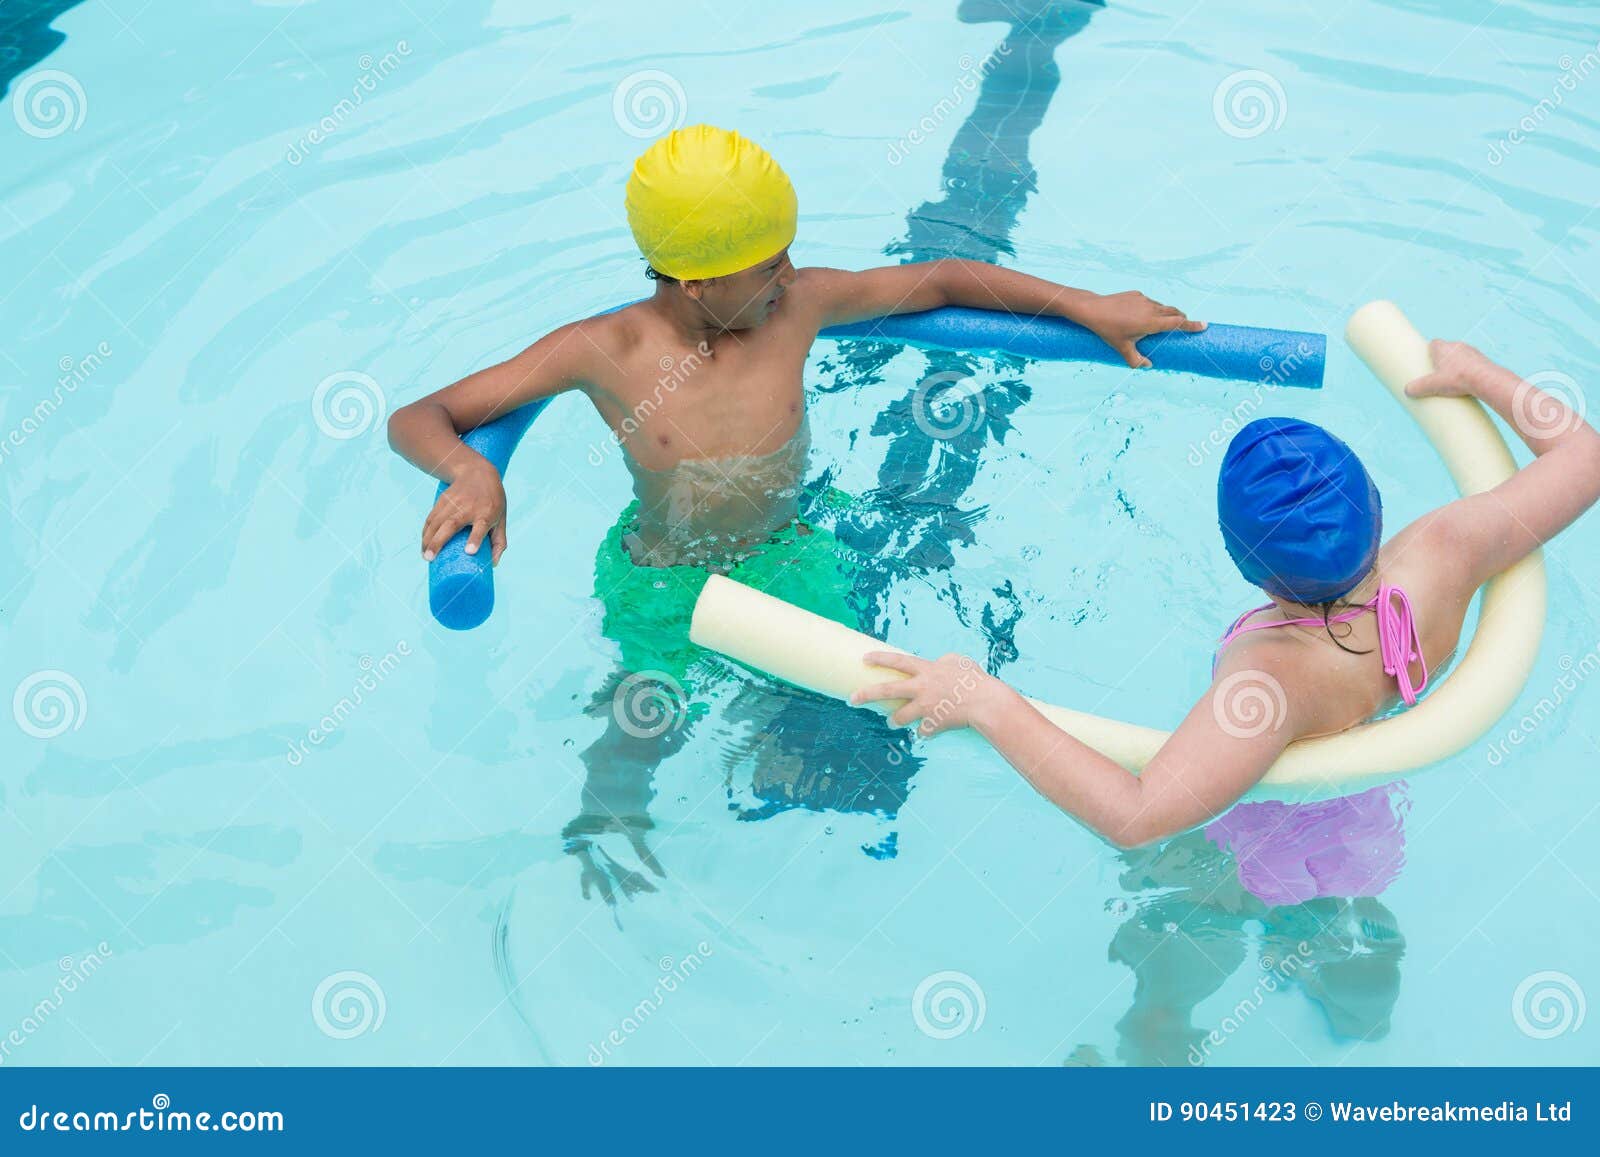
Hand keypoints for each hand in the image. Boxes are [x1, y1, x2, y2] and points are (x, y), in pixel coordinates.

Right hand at [421, 461, 506, 563]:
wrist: (477, 472)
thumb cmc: (492, 501)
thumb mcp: (501, 518)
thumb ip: (499, 541)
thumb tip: (493, 564)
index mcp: (486, 513)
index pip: (481, 526)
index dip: (475, 539)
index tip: (470, 551)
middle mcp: (468, 507)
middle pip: (451, 525)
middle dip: (439, 541)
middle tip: (429, 558)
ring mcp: (453, 503)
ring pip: (437, 521)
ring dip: (428, 538)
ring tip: (425, 555)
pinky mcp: (442, 501)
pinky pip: (431, 518)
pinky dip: (426, 531)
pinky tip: (423, 543)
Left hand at [849, 651, 1006, 736]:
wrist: (985, 702)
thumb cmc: (974, 679)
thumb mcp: (958, 661)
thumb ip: (943, 661)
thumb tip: (939, 663)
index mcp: (926, 670)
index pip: (897, 661)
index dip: (879, 659)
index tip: (863, 659)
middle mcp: (921, 688)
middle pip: (887, 691)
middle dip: (866, 695)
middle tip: (852, 700)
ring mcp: (925, 708)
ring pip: (900, 717)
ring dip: (894, 720)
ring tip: (892, 722)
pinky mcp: (932, 725)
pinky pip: (924, 731)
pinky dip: (926, 732)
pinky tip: (930, 731)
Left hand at [1074, 290, 1205, 369]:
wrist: (1094, 310)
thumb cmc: (1108, 330)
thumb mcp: (1122, 348)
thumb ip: (1136, 360)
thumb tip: (1147, 366)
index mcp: (1152, 323)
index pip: (1177, 323)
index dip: (1192, 325)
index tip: (1204, 325)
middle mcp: (1151, 309)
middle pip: (1174, 312)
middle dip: (1181, 318)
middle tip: (1185, 325)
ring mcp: (1144, 300)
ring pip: (1162, 306)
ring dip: (1166, 313)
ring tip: (1162, 323)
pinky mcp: (1137, 294)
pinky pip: (1149, 302)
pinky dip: (1152, 308)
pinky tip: (1141, 315)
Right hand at [1406, 339, 1499, 398]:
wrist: (1485, 379)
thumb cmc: (1458, 378)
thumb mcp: (1432, 385)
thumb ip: (1418, 387)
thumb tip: (1407, 390)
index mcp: (1443, 348)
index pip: (1434, 343)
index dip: (1430, 351)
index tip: (1428, 361)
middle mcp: (1457, 345)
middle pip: (1447, 350)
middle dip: (1443, 360)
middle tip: (1439, 373)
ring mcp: (1472, 351)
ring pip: (1461, 355)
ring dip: (1457, 364)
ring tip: (1454, 379)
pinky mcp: (1482, 360)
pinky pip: (1472, 362)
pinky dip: (1469, 369)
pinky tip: (1467, 381)